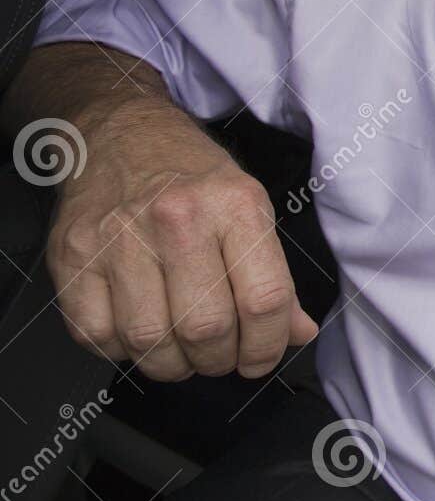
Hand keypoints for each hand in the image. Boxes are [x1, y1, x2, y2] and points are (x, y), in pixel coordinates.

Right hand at [46, 106, 317, 380]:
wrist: (120, 135)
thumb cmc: (192, 177)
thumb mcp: (251, 208)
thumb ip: (274, 276)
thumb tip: (297, 333)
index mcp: (234, 205)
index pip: (264, 299)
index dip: (268, 347)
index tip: (261, 359)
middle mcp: (177, 219)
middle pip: (207, 328)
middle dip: (220, 361)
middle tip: (221, 356)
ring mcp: (118, 238)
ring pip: (150, 340)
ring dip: (173, 364)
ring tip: (183, 351)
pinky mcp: (71, 257)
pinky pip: (97, 336)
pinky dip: (122, 351)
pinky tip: (139, 333)